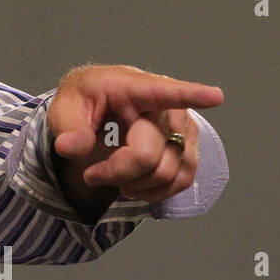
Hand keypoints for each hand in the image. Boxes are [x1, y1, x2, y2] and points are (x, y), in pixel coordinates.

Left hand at [48, 64, 223, 206]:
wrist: (101, 105)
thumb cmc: (86, 102)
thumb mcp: (65, 108)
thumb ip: (68, 127)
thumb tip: (70, 147)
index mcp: (134, 87)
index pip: (164, 91)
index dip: (191, 95)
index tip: (214, 96)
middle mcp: (167, 107)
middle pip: (148, 155)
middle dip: (116, 172)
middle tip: (92, 175)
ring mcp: (182, 129)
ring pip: (167, 173)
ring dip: (135, 184)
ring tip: (112, 175)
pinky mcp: (188, 149)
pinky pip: (182, 181)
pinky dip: (155, 192)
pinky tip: (134, 186)